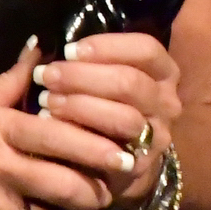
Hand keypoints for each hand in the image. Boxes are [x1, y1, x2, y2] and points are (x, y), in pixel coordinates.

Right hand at [0, 39, 115, 209]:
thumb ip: (12, 80)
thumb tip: (43, 49)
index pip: (58, 133)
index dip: (95, 141)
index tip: (125, 142)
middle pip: (65, 174)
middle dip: (102, 176)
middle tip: (128, 169)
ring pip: (56, 206)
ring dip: (90, 204)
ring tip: (113, 195)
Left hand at [31, 30, 182, 209]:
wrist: (122, 162)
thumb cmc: (108, 106)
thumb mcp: (107, 76)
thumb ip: (88, 60)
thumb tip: (43, 43)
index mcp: (164, 73)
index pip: (146, 49)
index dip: (107, 46)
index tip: (69, 50)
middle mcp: (167, 103)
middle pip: (130, 82)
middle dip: (83, 77)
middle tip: (46, 76)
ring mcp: (158, 136)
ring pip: (124, 117)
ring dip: (81, 107)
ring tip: (47, 102)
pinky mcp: (141, 165)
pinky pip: (112, 151)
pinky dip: (81, 137)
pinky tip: (54, 130)